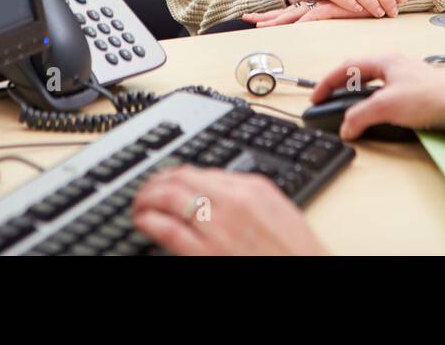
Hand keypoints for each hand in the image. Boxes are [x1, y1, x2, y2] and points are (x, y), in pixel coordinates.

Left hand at [131, 165, 326, 254]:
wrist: (305, 273)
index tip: (169, 181)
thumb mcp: (278, 212)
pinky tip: (143, 221)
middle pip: (182, 177)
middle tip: (146, 189)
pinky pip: (167, 228)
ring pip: (168, 197)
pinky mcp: (204, 252)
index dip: (179, 175)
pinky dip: (149, 220)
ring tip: (139, 204)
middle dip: (158, 181)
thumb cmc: (294, 252)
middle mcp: (232, 200)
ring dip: (147, 197)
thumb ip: (249, 199)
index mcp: (253, 187)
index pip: (204, 171)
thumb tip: (221, 193)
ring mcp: (217, 225)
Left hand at [243, 0, 355, 27]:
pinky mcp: (333, 6)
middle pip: (287, 11)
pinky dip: (302, 22)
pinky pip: (315, 15)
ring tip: (259, 25)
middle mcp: (316, 3)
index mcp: (317, 5)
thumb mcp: (347, 12)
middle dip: (267, 16)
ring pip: (295, 13)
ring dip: (277, 20)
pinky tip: (292, 26)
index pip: (291, 10)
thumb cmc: (367, 3)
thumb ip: (338, 15)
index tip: (255, 17)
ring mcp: (323, 4)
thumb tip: (330, 25)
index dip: (273, 14)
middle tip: (247, 17)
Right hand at [310, 53, 444, 139]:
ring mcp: (406, 77)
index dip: (327, 82)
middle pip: (358, 73)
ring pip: (373, 84)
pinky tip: (376, 115)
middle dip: (341, 86)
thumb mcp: (387, 106)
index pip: (346, 66)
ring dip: (358, 96)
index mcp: (385, 60)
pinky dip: (374, 103)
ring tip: (349, 110)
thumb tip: (346, 127)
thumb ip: (360, 117)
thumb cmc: (432, 97)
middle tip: (328, 101)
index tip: (316, 96)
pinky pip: (386, 94)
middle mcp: (395, 64)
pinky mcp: (415, 92)